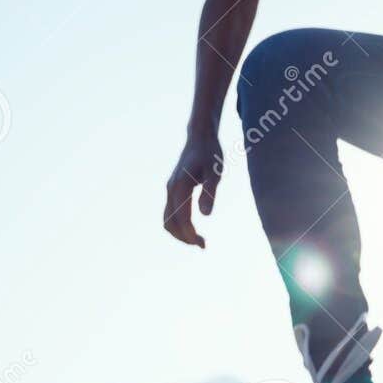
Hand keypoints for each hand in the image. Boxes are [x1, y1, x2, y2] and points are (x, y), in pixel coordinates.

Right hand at [164, 131, 223, 247]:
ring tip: (198, 240)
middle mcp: (171, 189)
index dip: (191, 234)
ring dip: (180, 233)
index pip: (182, 218)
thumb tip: (205, 215)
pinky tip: (193, 228)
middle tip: (203, 245)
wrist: (200, 137)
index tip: (204, 245)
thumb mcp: (215, 172)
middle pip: (170, 223)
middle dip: (184, 237)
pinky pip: (170, 213)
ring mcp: (170, 189)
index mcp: (180, 187)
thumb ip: (209, 192)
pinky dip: (178, 225)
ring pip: (167, 219)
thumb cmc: (211, 153)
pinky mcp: (172, 189)